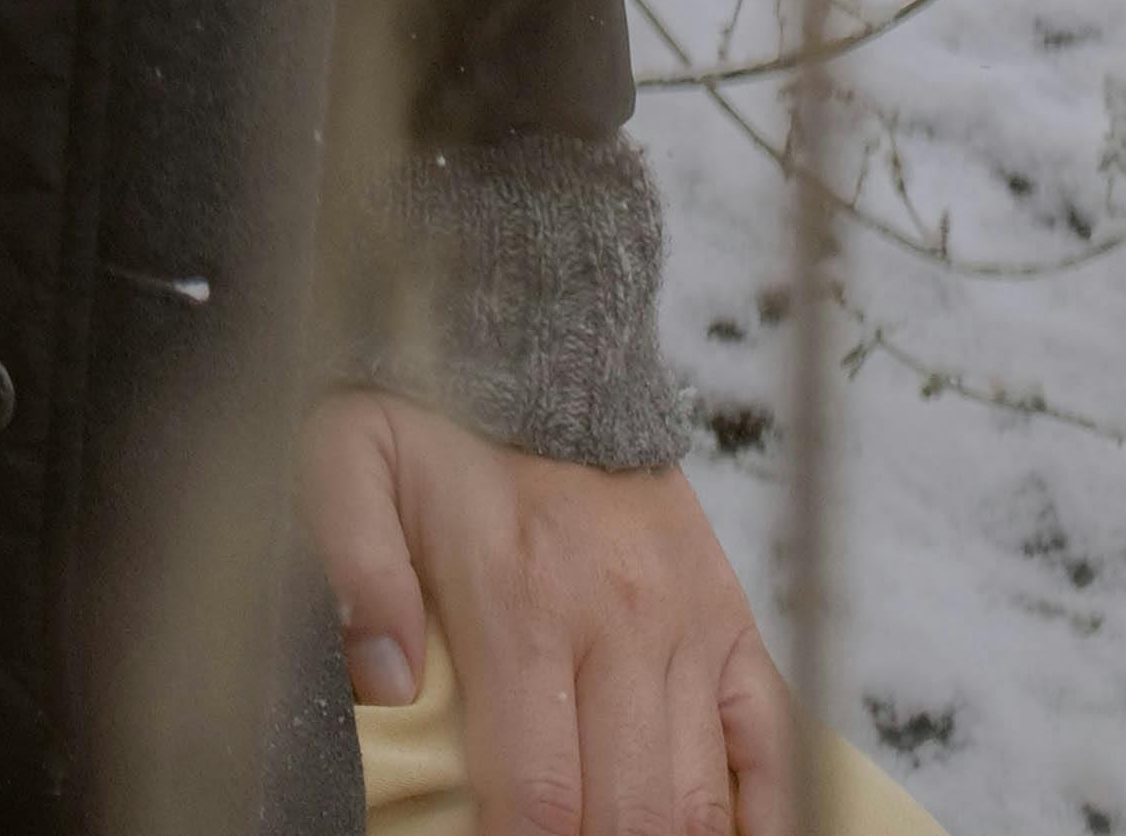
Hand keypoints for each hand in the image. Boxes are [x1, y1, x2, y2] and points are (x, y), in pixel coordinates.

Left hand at [302, 389, 791, 835]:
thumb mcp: (351, 460)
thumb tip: (382, 687)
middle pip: (624, 813)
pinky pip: (774, 746)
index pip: (535, 791)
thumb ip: (355, 569)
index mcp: (522, 595)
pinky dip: (759, 821)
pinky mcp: (731, 622)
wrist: (541, 337)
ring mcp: (689, 623)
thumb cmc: (432, 414)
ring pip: (696, 799)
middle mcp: (621, 617)